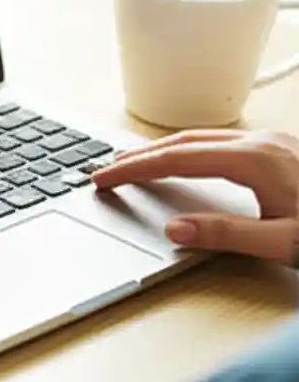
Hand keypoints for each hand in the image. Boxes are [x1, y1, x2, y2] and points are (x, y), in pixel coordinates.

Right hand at [92, 130, 298, 263]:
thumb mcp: (286, 243)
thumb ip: (226, 235)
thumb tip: (173, 229)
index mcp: (256, 160)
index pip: (176, 159)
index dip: (134, 168)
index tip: (102, 177)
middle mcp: (263, 144)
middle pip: (185, 141)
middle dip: (139, 155)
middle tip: (104, 171)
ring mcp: (276, 144)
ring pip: (204, 138)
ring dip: (164, 150)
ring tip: (134, 164)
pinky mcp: (285, 152)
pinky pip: (223, 143)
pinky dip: (190, 151)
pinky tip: (187, 163)